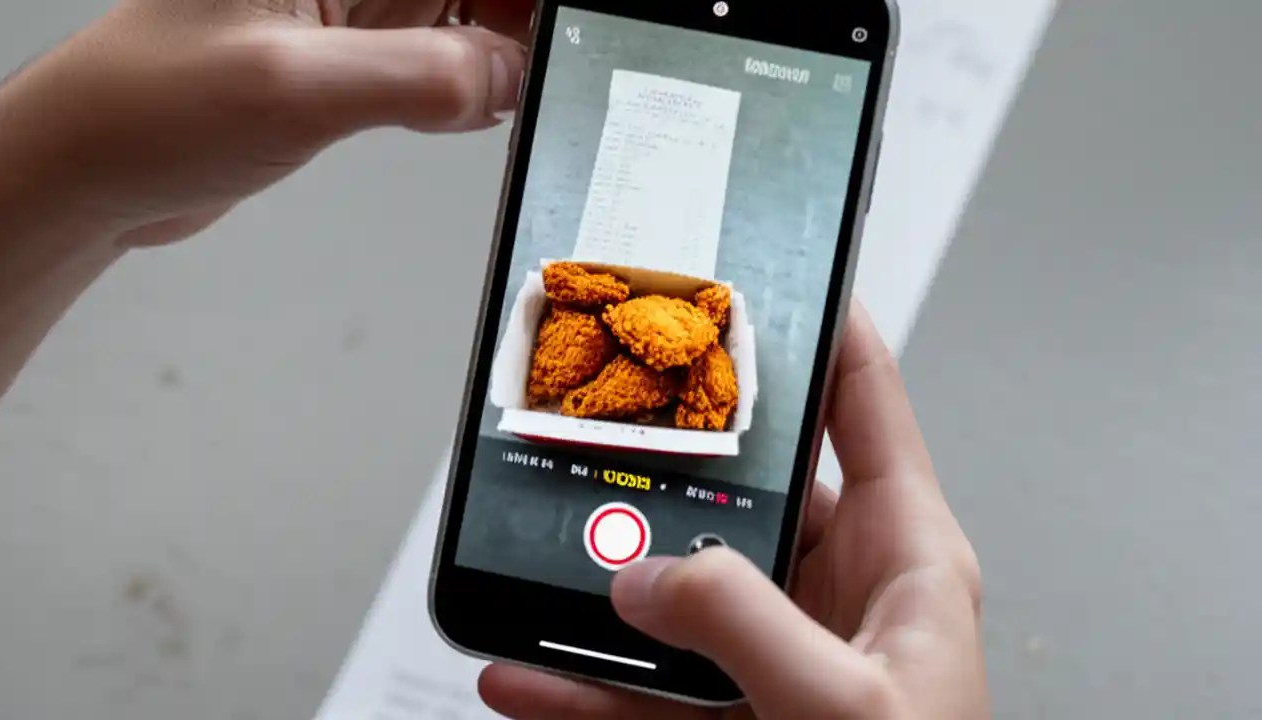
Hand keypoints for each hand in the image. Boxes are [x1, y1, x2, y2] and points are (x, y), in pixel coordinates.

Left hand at [0, 0, 530, 246]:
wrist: (99, 171)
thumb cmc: (145, 105)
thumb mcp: (295, 88)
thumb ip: (418, 75)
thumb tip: (506, 74)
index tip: (571, 22)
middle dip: (522, 17)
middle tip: (555, 63)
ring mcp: (359, 9)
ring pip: (473, 12)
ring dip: (506, 51)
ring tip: (525, 89)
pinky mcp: (361, 57)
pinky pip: (448, 58)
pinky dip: (479, 86)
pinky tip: (488, 108)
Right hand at [477, 301, 988, 718]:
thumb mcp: (843, 706)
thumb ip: (746, 626)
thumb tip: (647, 575)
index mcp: (903, 561)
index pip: (865, 405)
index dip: (825, 328)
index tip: (773, 269)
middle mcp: (842, 597)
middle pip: (747, 493)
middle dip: (671, 463)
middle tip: (609, 416)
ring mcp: (782, 658)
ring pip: (679, 596)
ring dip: (603, 586)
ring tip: (537, 556)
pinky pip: (647, 692)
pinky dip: (582, 686)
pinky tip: (524, 679)